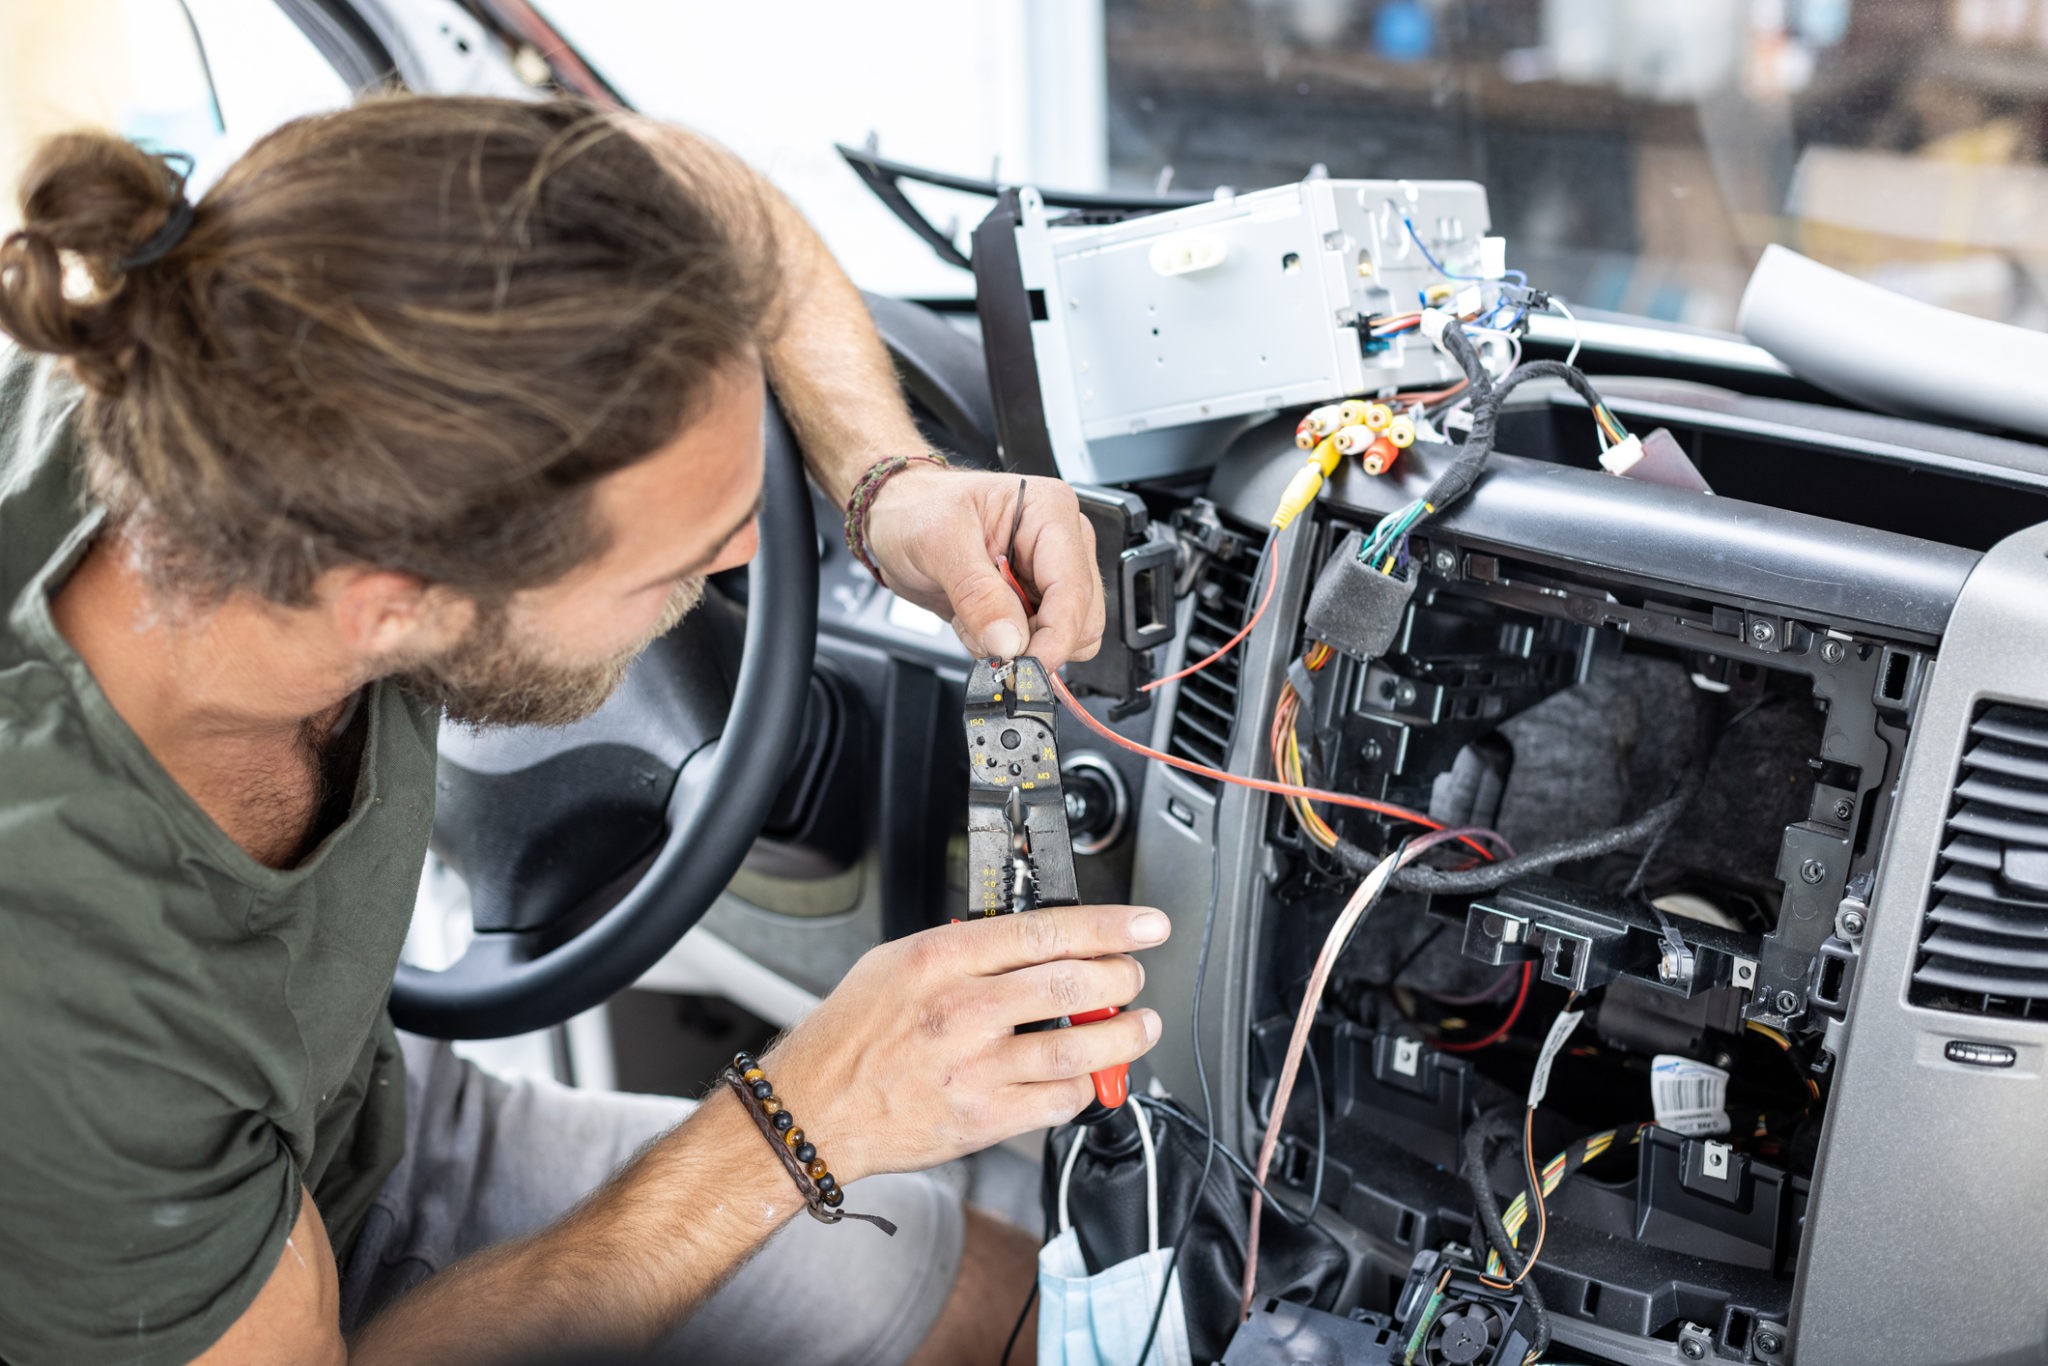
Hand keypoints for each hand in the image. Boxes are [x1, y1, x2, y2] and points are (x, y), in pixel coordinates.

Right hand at [762, 904, 1169, 1183]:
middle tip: (1134, 977)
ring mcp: (975, 1069)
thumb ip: (965, 948)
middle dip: (1123, 979)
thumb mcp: (897, 962)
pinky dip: (1086, 1086)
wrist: (812, 1110)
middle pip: (1073, 985)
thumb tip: (1032, 940)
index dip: (1109, 927)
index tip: (1146, 926)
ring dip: (1124, 1036)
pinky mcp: (982, 1118)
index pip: (1045, 931)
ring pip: (1079, 1048)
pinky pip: (1059, 1100)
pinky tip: (1088, 1075)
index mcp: (941, 960)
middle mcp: (963, 1011)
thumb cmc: (851, 1035)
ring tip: (1139, 1026)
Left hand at [863, 464, 1104, 669]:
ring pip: (1065, 637)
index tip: (1027, 664)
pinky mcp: (1032, 601)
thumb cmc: (916, 509)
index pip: (1073, 587)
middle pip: (1082, 619)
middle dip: (1035, 642)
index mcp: (1050, 512)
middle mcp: (1060, 543)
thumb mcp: (938, 542)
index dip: (1056, 635)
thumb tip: (1010, 640)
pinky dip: (1006, 647)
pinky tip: (977, 622)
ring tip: (974, 619)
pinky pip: (1038, 643)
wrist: (895, 518)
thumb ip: (977, 593)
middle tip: (989, 641)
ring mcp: (1048, 575)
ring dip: (1017, 646)